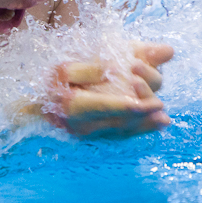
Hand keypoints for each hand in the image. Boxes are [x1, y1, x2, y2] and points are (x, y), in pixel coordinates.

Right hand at [46, 41, 173, 137]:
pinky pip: (120, 135)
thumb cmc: (51, 82)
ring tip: (165, 119)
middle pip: (119, 120)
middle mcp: (82, 124)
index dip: (130, 105)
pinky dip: (140, 130)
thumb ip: (93, 66)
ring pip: (122, 131)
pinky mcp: (95, 136)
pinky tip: (157, 124)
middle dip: (142, 112)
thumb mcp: (65, 67)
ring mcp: (89, 133)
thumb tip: (121, 66)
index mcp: (73, 105)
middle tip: (160, 103)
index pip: (106, 106)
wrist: (36, 104)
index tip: (152, 102)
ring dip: (145, 125)